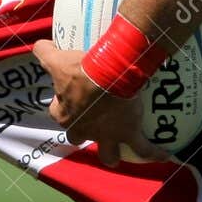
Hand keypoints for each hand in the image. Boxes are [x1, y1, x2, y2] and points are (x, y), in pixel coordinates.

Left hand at [32, 40, 167, 166]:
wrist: (110, 75)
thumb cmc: (82, 70)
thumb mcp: (57, 59)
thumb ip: (44, 52)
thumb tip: (40, 46)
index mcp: (65, 115)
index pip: (57, 114)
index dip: (62, 105)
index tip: (69, 94)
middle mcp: (83, 130)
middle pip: (78, 137)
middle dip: (83, 133)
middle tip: (92, 119)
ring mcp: (106, 136)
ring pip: (108, 155)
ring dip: (111, 153)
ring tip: (118, 148)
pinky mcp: (128, 134)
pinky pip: (143, 149)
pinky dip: (152, 153)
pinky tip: (162, 155)